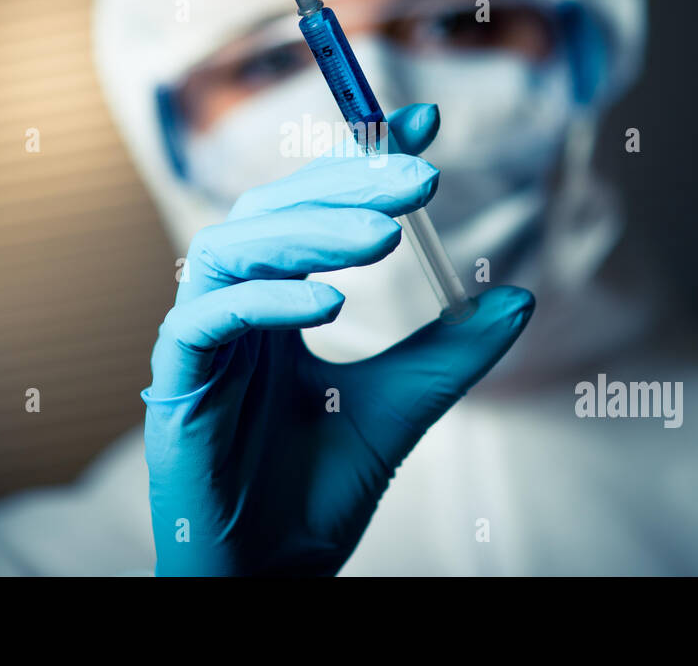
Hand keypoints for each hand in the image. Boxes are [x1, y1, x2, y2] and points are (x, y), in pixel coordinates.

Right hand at [142, 103, 535, 574]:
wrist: (271, 577)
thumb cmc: (319, 494)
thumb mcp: (401, 409)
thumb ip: (449, 353)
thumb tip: (520, 298)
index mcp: (280, 305)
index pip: (314, 207)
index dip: (360, 156)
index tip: (424, 121)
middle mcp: (237, 308)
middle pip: (271, 211)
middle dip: (343, 183)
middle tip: (419, 175)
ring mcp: (203, 341)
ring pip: (232, 247)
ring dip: (307, 231)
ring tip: (382, 237)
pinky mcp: (177, 383)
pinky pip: (208, 320)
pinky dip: (265, 300)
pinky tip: (327, 303)